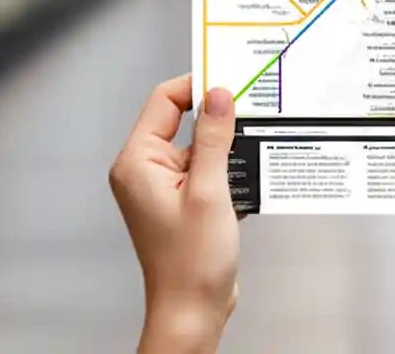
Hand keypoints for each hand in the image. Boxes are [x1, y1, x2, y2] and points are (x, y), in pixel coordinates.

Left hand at [109, 75, 240, 353]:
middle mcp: (144, 170)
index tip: (232, 82)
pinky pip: (204, 169)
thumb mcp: (208, 191)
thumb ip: (213, 138)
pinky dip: (228, 169)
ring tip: (256, 146)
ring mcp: (162, 187)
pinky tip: (250, 178)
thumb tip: (219, 94)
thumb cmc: (191, 263)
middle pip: (181, 119)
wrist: (193, 312)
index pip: (165, 100)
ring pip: (197, 145)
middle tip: (253, 108)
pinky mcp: (181, 201)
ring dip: (226, 146)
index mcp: (138, 161)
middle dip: (218, 116)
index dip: (198, 86)